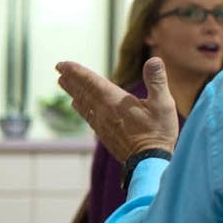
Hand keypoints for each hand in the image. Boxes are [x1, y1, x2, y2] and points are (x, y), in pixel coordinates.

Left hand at [55, 57, 178, 161]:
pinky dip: (81, 107)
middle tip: (58, 68)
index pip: (91, 82)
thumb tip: (154, 59)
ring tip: (63, 82)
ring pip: (83, 103)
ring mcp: (102, 124)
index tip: (62, 64)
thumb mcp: (163, 104)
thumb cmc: (159, 132)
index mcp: (115, 101)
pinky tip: (77, 105)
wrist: (149, 163)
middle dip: (71, 78)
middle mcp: (104, 111)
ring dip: (73, 91)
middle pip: (83, 91)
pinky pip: (88, 116)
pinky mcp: (104, 134)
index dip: (76, 72)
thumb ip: (157, 81)